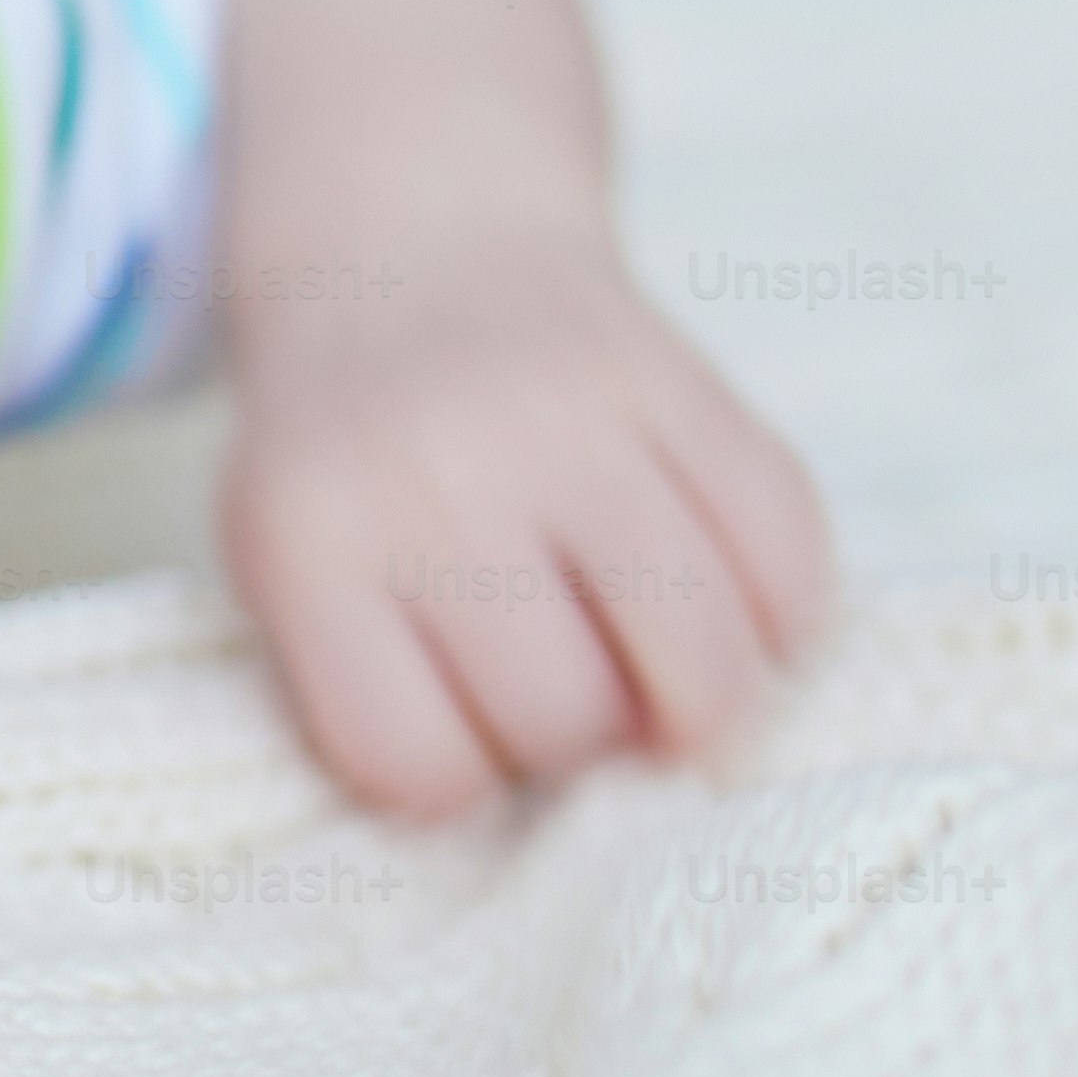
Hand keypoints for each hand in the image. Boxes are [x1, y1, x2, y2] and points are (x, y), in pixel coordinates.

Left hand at [213, 228, 832, 818]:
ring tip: (662, 681)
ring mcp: (569, 419)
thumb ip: (369, 693)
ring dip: (701, 705)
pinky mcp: (682, 379)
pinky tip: (726, 602)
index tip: (459, 729)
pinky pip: (792, 561)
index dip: (458, 778)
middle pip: (568, 720)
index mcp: (313, 537)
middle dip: (577, 738)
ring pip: (705, 662)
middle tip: (561, 682)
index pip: (415, 766)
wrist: (411, 244)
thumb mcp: (285, 562)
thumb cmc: (351, 457)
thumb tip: (525, 832)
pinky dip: (781, 616)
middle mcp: (438, 472)